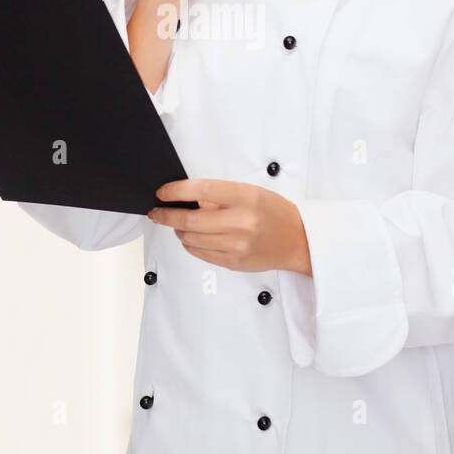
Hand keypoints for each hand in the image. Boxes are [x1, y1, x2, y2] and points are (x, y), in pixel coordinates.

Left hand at [148, 179, 312, 275]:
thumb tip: (185, 199)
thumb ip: (220, 196)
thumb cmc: (273, 212)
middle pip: (191, 219)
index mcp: (246, 198)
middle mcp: (242, 222)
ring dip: (178, 230)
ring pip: (191, 238)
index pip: (202, 191)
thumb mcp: (250, 193)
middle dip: (167, 215)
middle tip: (157, 211)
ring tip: (177, 223)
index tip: (163, 192)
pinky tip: (191, 236)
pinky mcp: (233, 262)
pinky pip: (200, 253)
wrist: (296, 240)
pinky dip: (189, 243)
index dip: (177, 191)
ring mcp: (237, 245)